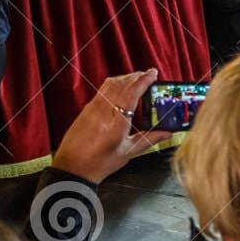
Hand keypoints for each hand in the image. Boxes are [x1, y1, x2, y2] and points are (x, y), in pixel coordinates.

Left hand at [50, 69, 172, 184]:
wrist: (73, 167)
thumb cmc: (100, 163)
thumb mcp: (128, 152)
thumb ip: (148, 139)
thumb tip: (167, 133)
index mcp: (116, 124)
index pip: (131, 94)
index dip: (144, 81)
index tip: (153, 73)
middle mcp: (103, 112)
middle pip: (121, 85)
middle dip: (137, 76)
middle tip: (150, 74)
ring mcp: (93, 108)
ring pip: (111, 84)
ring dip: (126, 77)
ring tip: (138, 77)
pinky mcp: (87, 108)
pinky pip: (103, 89)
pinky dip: (115, 83)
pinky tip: (121, 86)